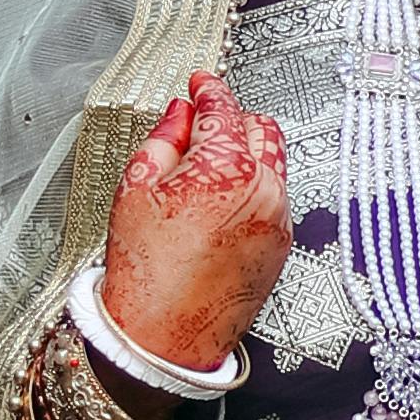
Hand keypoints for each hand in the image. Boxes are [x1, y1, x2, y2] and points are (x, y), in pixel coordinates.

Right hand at [102, 72, 292, 379]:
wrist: (164, 336)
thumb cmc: (146, 272)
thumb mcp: (136, 189)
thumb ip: (163, 139)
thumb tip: (179, 114)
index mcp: (226, 169)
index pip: (224, 108)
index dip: (208, 89)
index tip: (200, 83)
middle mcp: (263, 189)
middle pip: (259, 127)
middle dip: (230, 119)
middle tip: (199, 126)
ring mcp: (278, 218)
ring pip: (274, 160)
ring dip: (246, 151)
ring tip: (208, 167)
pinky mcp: (283, 243)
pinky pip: (276, 195)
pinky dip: (255, 184)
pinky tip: (221, 201)